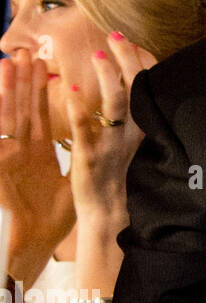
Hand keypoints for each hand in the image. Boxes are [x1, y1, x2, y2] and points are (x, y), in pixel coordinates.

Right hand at [0, 49, 74, 282]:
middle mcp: (21, 153)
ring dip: (8, 92)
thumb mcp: (66, 184)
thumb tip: (97, 144)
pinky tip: (2, 102)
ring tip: (9, 64)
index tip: (42, 64)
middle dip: (23, 81)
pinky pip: (1, 142)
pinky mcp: (1, 171)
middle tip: (23, 52)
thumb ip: (78, 159)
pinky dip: (0, 120)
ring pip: (8, 119)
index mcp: (35, 153)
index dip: (38, 90)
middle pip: (22, 109)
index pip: (37, 114)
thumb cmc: (47, 220)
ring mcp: (8, 161)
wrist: (26, 250)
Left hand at [64, 31, 155, 228]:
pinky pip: (85, 126)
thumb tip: (133, 96)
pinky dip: (79, 105)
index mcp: (143, 128)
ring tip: (100, 53)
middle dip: (127, 58)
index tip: (130, 41)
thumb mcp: (135, 147)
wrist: (110, 216)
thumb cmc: (122, 181)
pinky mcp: (90, 156)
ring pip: (115, 103)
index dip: (141, 61)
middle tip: (116, 35)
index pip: (147, 87)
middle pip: (136, 87)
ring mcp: (113, 144)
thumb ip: (135, 121)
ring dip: (108, 76)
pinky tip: (72, 87)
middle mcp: (133, 132)